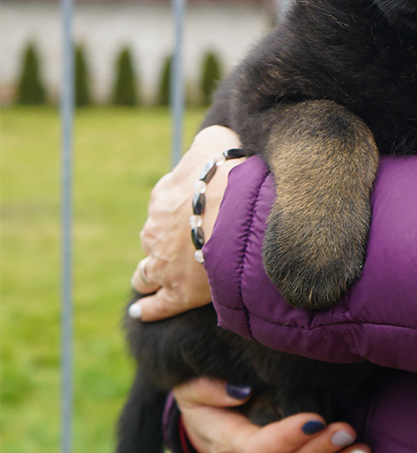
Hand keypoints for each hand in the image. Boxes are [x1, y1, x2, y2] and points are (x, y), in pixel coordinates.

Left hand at [129, 125, 245, 321]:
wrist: (240, 213)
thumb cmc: (233, 175)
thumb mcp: (218, 140)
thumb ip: (209, 141)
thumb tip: (209, 141)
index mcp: (165, 195)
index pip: (166, 202)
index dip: (183, 207)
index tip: (195, 210)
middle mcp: (156, 229)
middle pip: (154, 237)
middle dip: (165, 241)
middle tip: (184, 245)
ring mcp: (164, 263)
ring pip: (146, 272)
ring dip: (147, 275)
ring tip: (148, 282)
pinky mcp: (178, 292)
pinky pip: (157, 305)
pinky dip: (147, 309)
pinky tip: (139, 311)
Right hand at [174, 378, 372, 452]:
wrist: (202, 426)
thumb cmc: (200, 398)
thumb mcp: (191, 387)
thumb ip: (209, 388)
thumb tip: (241, 391)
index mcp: (227, 442)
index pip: (258, 448)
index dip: (287, 437)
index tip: (314, 418)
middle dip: (318, 449)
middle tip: (345, 429)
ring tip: (361, 450)